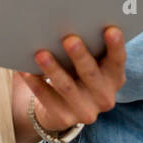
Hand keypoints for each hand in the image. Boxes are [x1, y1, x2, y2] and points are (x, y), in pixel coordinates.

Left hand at [12, 26, 126, 142]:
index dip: (116, 46)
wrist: (64, 107)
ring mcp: (86, 111)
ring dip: (53, 69)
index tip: (111, 29)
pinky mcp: (64, 118)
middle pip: (91, 74)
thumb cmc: (78, 71)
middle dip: (80, 56)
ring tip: (40, 53)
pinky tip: (25, 70)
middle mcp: (105, 97)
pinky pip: (46, 98)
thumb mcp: (90, 62)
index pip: (118, 60)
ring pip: (67, 87)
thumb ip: (89, 47)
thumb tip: (69, 23)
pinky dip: (35, 83)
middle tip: (69, 39)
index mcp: (114, 77)